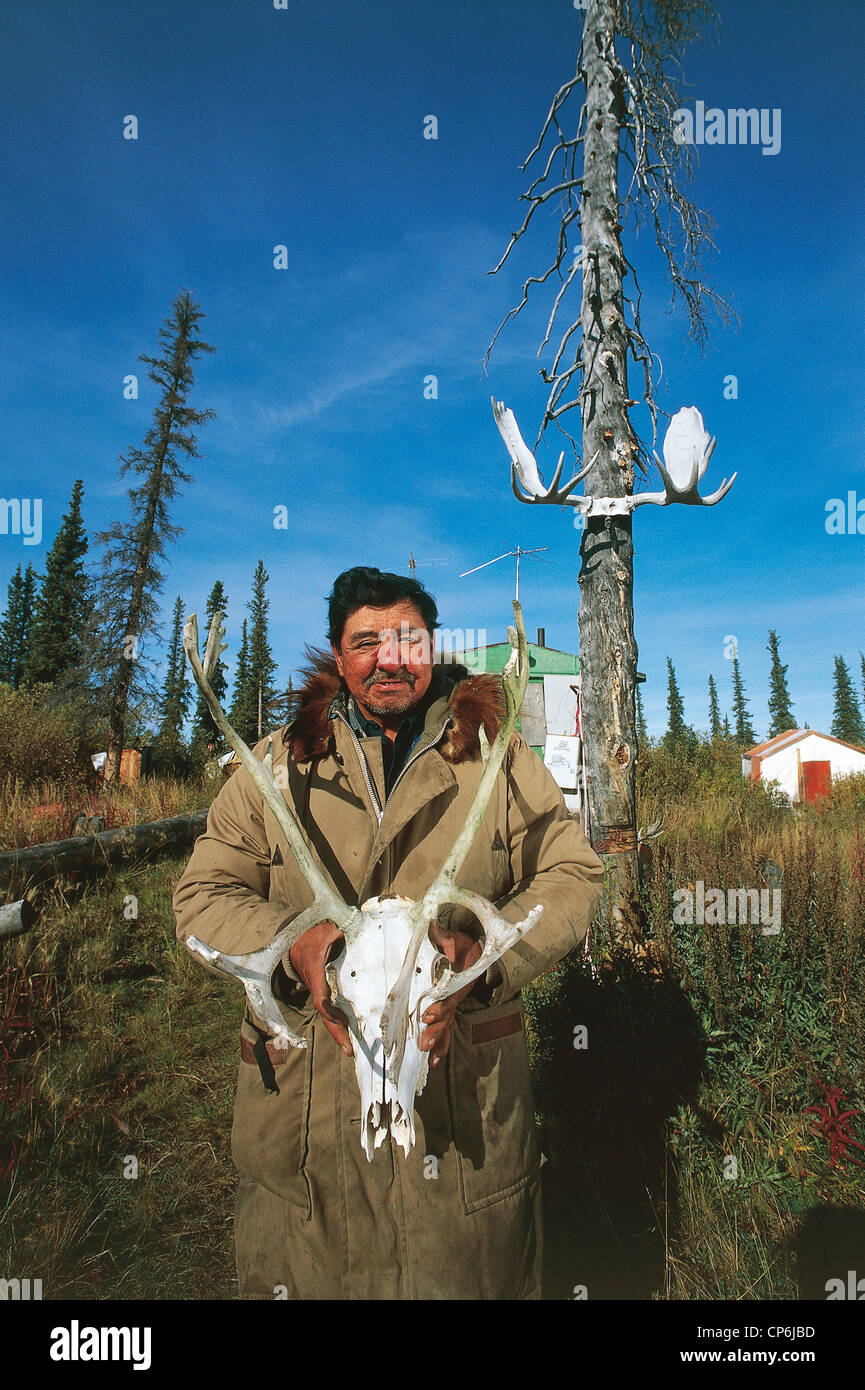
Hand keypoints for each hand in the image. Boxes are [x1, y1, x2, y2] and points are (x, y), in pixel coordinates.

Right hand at [287, 919, 351, 1055]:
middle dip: (335, 1033)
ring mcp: (317, 990)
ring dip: (337, 1031)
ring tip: (350, 1049)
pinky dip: (337, 1022)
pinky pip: (329, 1009)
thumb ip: (341, 934)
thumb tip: (360, 933)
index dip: (330, 1011)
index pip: (320, 998)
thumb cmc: (313, 934)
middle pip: (323, 1014)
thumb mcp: (327, 930)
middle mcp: (314, 985)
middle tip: (349, 1050)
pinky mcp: (322, 991)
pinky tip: (349, 1030)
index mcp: (315, 972)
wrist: (295, 939)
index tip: (343, 1019)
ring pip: (325, 1014)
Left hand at [419, 922, 482, 1068]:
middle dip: (436, 1031)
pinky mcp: (450, 1008)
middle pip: (448, 1016)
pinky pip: (447, 1029)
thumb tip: (432, 925)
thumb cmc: (463, 943)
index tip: (427, 1015)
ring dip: (438, 1041)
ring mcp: (455, 1004)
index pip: (449, 996)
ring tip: (427, 1056)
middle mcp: (459, 995)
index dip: (440, 1007)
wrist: (478, 950)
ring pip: (447, 1026)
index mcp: (460, 980)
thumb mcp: (455, 937)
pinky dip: (442, 1045)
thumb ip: (444, 935)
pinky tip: (433, 1062)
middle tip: (423, 1044)